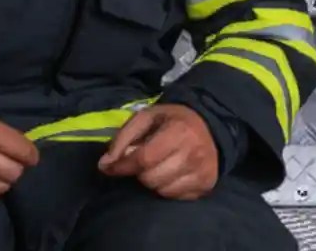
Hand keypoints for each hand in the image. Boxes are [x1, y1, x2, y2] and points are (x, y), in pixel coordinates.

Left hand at [96, 104, 218, 199]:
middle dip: (139, 172)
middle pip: (151, 178)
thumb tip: (105, 164)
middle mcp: (193, 155)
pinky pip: (175, 197)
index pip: (144, 159)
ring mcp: (201, 173)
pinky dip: (166, 188)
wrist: (210, 127)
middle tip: (142, 162)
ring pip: (162, 191)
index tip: (108, 168)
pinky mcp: (206, 186)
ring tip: (157, 167)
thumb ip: (123, 138)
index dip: (123, 166)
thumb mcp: (145, 117)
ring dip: (153, 181)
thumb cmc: (172, 121)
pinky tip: (169, 174)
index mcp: (178, 132)